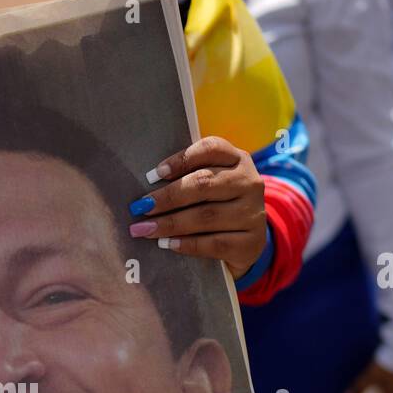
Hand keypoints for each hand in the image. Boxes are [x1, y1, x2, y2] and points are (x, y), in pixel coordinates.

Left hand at [130, 137, 266, 278]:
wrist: (245, 242)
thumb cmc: (216, 206)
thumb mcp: (209, 186)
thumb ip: (186, 178)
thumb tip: (145, 190)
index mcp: (237, 158)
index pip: (211, 148)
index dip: (181, 159)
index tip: (153, 175)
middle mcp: (249, 182)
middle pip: (204, 183)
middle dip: (167, 196)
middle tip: (140, 207)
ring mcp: (253, 212)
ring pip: (206, 215)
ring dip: (170, 223)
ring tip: (144, 229)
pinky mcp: (252, 241)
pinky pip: (214, 243)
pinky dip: (187, 244)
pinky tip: (166, 244)